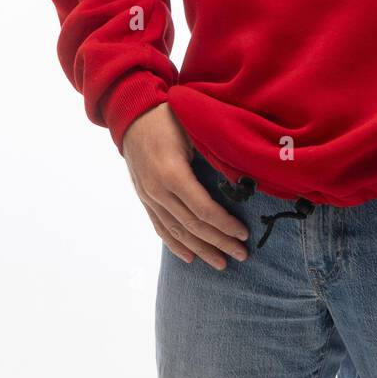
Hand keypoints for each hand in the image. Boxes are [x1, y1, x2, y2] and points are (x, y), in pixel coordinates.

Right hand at [122, 104, 249, 271]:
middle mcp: (158, 191)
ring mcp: (148, 197)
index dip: (225, 225)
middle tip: (242, 255)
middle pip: (192, 226)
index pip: (203, 210)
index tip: (244, 233)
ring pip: (177, 232)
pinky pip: (160, 226)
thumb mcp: (194, 131)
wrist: (133, 114)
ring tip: (221, 263)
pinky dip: (175, 244)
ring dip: (201, 249)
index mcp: (172, 174)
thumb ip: (213, 156)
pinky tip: (190, 257)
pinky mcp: (144, 198)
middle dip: (219, 243)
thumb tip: (240, 181)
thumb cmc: (169, 117)